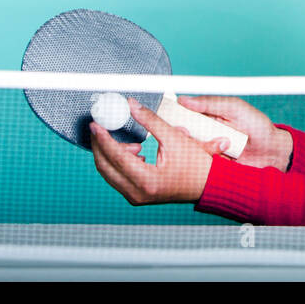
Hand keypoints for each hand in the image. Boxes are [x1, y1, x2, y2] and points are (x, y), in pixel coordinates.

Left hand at [89, 97, 214, 204]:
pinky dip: (120, 163)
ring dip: (112, 154)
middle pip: (104, 166)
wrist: (208, 185)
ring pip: (109, 173)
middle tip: (99, 128)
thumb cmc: (197, 166)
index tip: (96, 124)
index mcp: (146, 180)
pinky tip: (136, 153)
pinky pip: (118, 178)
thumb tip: (132, 106)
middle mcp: (137, 193)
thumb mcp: (174, 138)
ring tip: (134, 143)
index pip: (115, 156)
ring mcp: (136, 197)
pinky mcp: (137, 196)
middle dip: (100, 145)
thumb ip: (150, 120)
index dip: (103, 137)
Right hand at [178, 95, 292, 170]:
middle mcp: (204, 136)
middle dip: (185, 135)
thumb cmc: (257, 126)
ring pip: (191, 152)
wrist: (274, 152)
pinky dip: (210, 161)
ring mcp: (209, 152)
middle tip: (189, 133)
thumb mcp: (235, 108)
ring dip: (202, 148)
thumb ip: (211, 103)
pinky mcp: (214, 167)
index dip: (175, 119)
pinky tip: (224, 157)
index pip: (183, 118)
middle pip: (183, 136)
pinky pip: (202, 166)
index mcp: (207, 119)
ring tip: (223, 144)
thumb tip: (183, 100)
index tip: (174, 120)